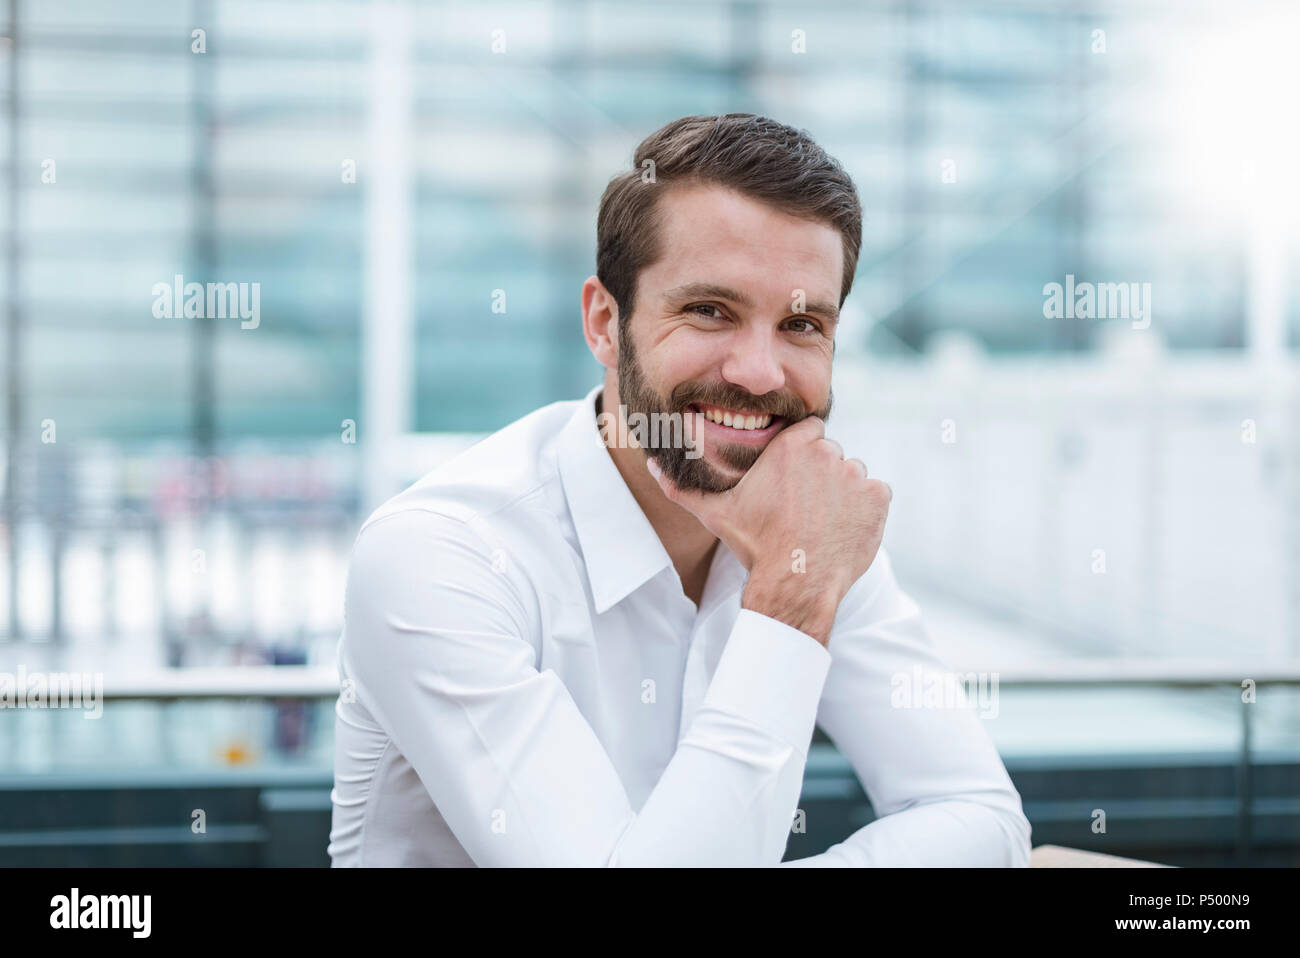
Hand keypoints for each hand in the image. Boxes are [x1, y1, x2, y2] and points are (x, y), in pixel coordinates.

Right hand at [646, 417, 890, 644]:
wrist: (795, 584)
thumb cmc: (755, 546)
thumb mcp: (714, 514)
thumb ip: (682, 486)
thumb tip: (652, 464)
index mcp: (790, 447)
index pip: (808, 431)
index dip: (801, 454)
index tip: (792, 480)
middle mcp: (826, 453)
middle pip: (831, 453)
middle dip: (822, 475)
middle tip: (805, 508)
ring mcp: (856, 474)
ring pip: (853, 474)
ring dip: (844, 493)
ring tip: (823, 522)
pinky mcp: (878, 498)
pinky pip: (877, 494)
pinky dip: (866, 510)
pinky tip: (842, 529)